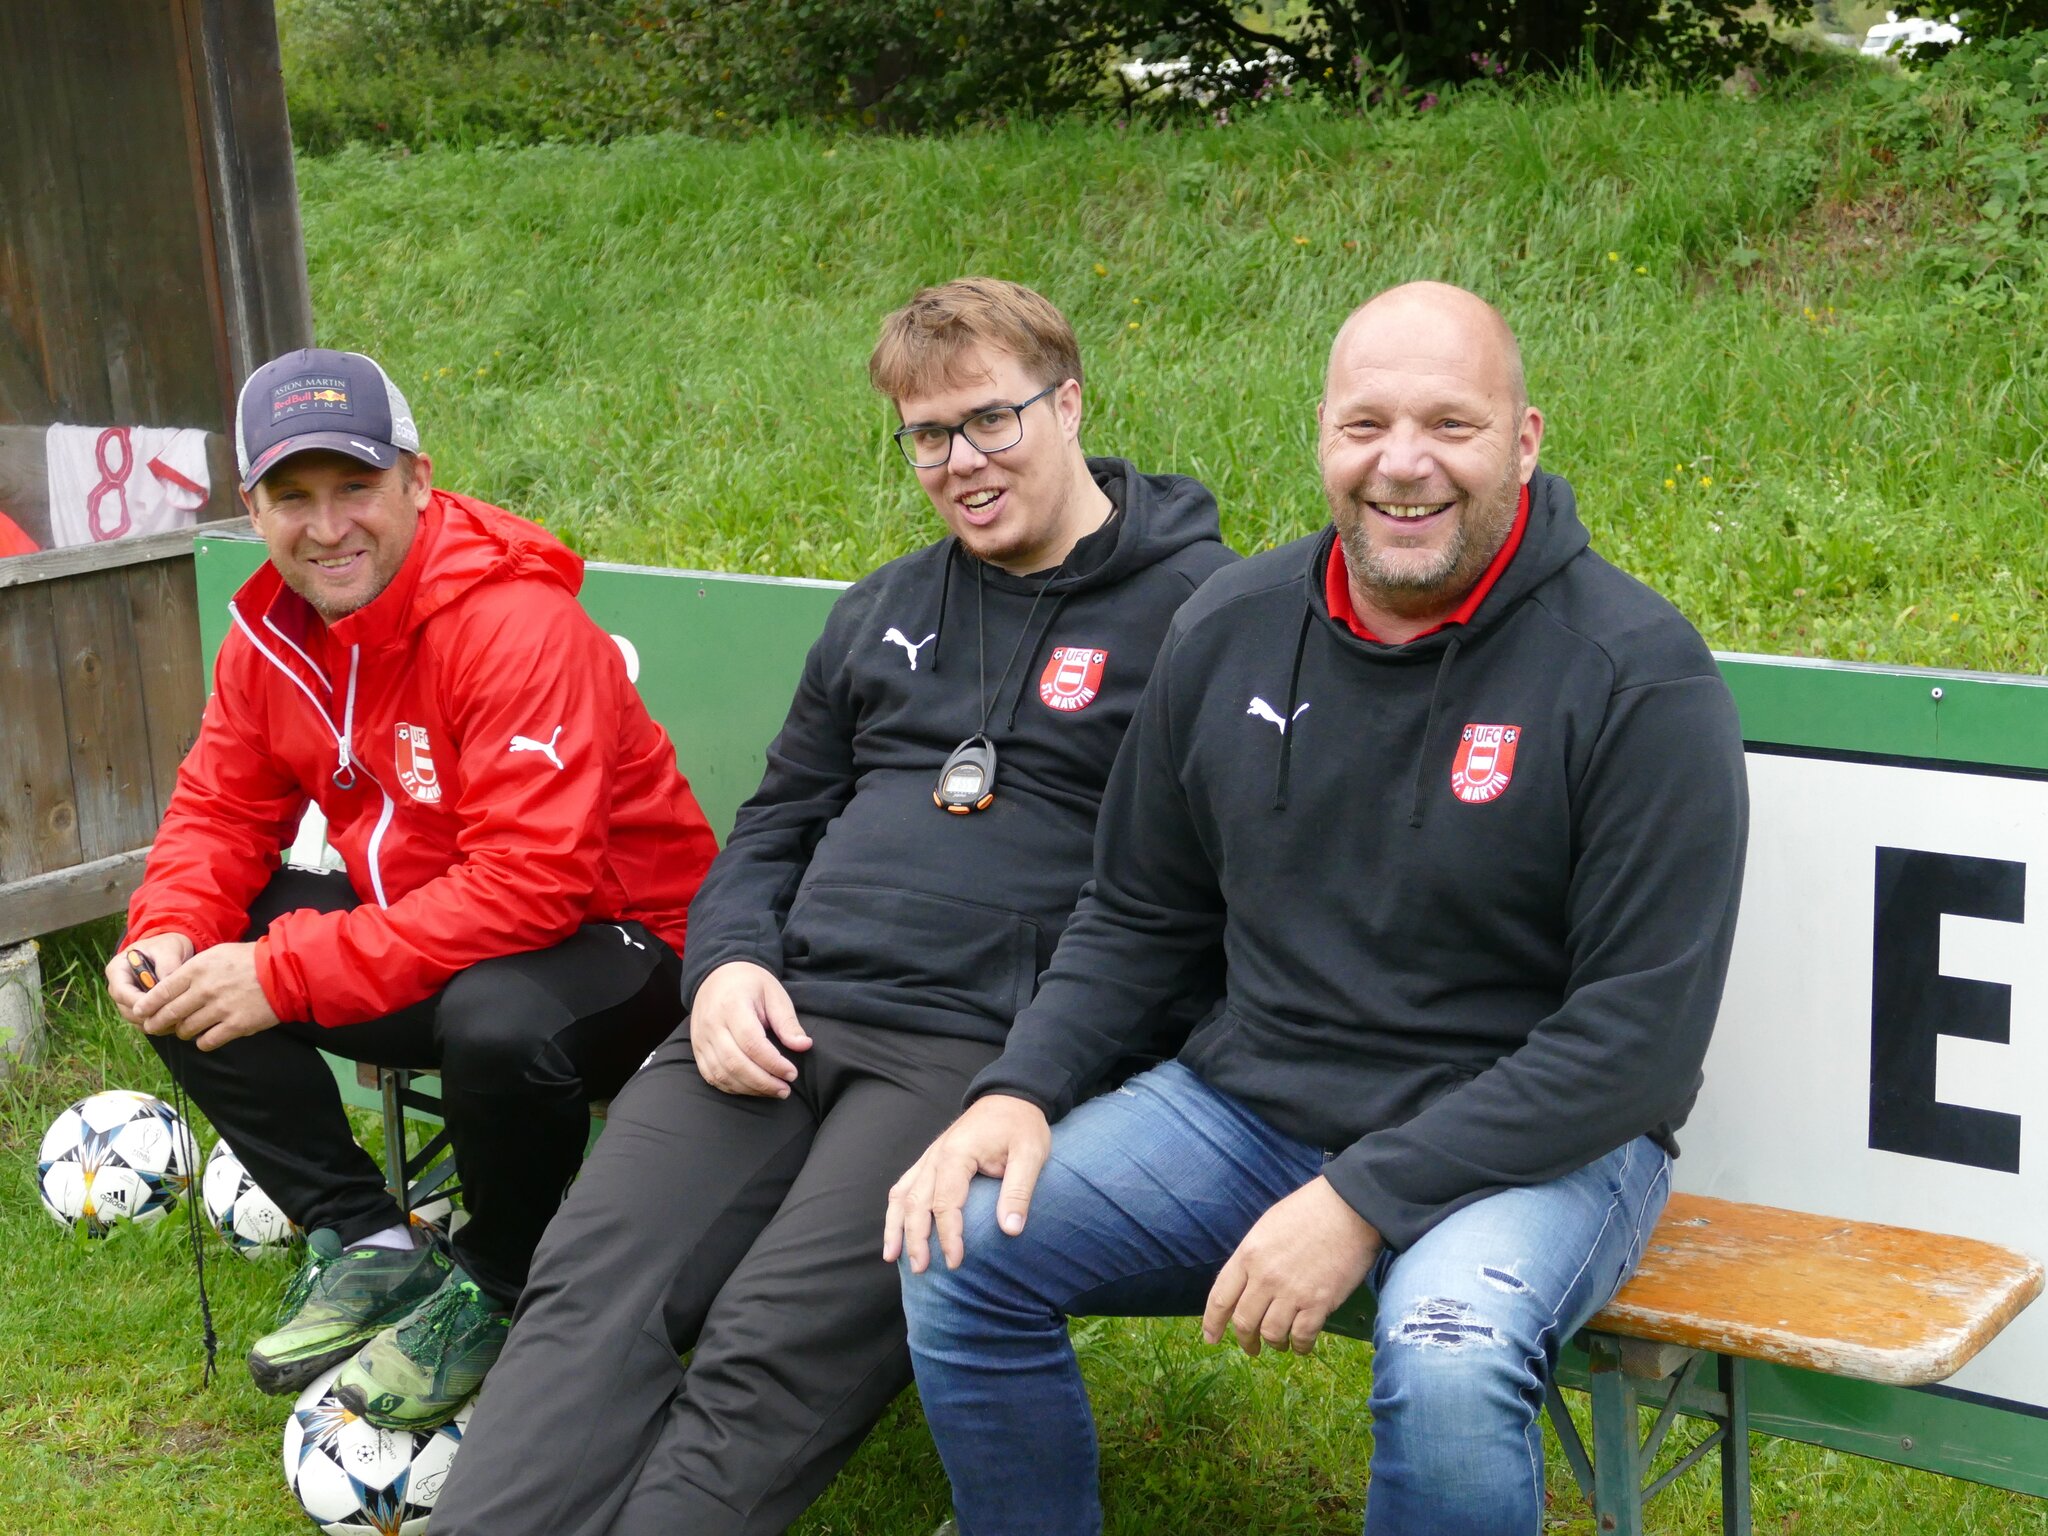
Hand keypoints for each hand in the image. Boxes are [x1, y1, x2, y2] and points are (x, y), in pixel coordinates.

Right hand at [105, 933, 195, 1024]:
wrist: (171, 949)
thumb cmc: (167, 945)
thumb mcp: (168, 949)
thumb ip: (167, 966)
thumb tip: (168, 989)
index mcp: (117, 970)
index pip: (122, 992)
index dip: (139, 1002)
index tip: (160, 1007)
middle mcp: (118, 987)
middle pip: (127, 1010)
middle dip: (149, 1016)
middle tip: (174, 1018)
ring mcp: (127, 999)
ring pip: (136, 1020)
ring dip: (155, 1022)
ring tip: (179, 1020)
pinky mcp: (139, 1008)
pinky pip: (146, 1022)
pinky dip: (160, 1025)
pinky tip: (178, 1021)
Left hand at [132, 941, 280, 1051]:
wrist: (284, 971)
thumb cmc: (250, 960)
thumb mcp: (217, 954)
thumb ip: (193, 971)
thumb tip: (172, 986)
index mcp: (197, 970)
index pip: (161, 992)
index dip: (146, 1005)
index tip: (139, 1012)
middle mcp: (204, 990)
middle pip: (169, 1014)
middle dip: (156, 1023)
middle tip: (153, 1028)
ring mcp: (220, 1009)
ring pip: (186, 1029)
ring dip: (182, 1032)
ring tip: (186, 1029)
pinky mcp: (235, 1026)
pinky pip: (207, 1041)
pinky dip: (202, 1042)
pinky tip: (206, 1037)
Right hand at [688, 961, 810, 1097]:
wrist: (718, 976)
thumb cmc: (751, 985)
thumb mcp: (774, 994)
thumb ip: (787, 1022)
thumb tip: (804, 1046)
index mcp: (732, 1006)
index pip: (752, 1043)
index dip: (773, 1063)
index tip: (792, 1073)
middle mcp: (712, 1024)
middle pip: (735, 1063)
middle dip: (763, 1082)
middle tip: (785, 1090)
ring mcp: (701, 1039)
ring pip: (722, 1074)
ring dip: (749, 1088)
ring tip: (772, 1091)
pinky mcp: (697, 1049)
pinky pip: (711, 1076)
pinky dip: (732, 1087)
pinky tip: (751, 1088)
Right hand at [885, 1094, 1049, 1273]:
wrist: (1011, 1095)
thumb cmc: (1022, 1125)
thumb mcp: (1030, 1153)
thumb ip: (1018, 1191)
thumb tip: (1010, 1230)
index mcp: (957, 1154)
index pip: (945, 1202)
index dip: (949, 1235)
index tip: (955, 1262)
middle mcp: (936, 1156)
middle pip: (916, 1202)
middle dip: (915, 1238)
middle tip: (921, 1269)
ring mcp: (930, 1156)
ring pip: (903, 1194)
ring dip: (896, 1226)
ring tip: (892, 1256)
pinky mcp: (931, 1159)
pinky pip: (905, 1185)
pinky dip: (897, 1208)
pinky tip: (895, 1228)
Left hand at [1201, 1176, 1381, 1357]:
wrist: (1349, 1208)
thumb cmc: (1309, 1210)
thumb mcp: (1268, 1226)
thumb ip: (1253, 1256)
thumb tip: (1247, 1283)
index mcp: (1248, 1254)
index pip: (1221, 1297)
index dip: (1213, 1323)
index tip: (1211, 1338)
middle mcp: (1265, 1277)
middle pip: (1244, 1322)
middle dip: (1245, 1340)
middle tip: (1251, 1347)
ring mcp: (1291, 1292)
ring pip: (1271, 1334)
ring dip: (1274, 1344)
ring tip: (1280, 1344)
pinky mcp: (1318, 1303)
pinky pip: (1302, 1336)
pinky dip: (1300, 1346)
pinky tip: (1302, 1345)